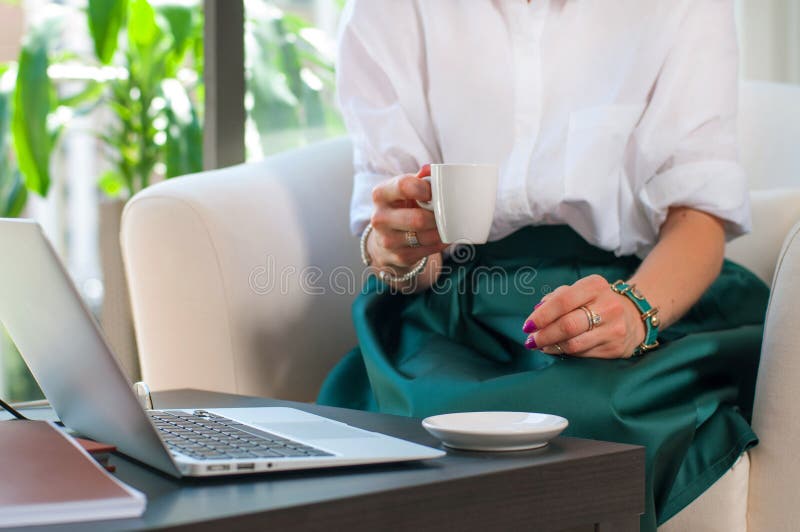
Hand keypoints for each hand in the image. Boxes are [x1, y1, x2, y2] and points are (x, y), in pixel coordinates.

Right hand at [368, 165, 446, 272]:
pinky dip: (440, 242)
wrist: (386, 238)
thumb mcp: (405, 190)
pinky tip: (442, 236)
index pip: (404, 186)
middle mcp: (379, 218)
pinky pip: (429, 249)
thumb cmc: (401, 207)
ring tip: (446, 224)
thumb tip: (430, 169)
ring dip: (441, 230)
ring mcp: (387, 240)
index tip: (433, 193)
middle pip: (417, 219)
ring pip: (425, 236)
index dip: (424, 189)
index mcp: (381, 194)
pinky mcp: (399, 257)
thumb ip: (419, 178)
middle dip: (437, 216)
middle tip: (444, 212)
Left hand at [521, 275, 645, 358]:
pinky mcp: (615, 348)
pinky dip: (565, 353)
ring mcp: (614, 329)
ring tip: (541, 346)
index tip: (527, 325)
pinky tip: (558, 349)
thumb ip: (557, 298)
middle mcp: (608, 306)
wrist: (634, 317)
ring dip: (552, 346)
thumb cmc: (597, 302)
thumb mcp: (580, 291)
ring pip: (574, 344)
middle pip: (567, 325)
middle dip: (544, 335)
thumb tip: (536, 312)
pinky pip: (583, 354)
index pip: (563, 301)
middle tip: (531, 340)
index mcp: (595, 286)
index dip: (542, 315)